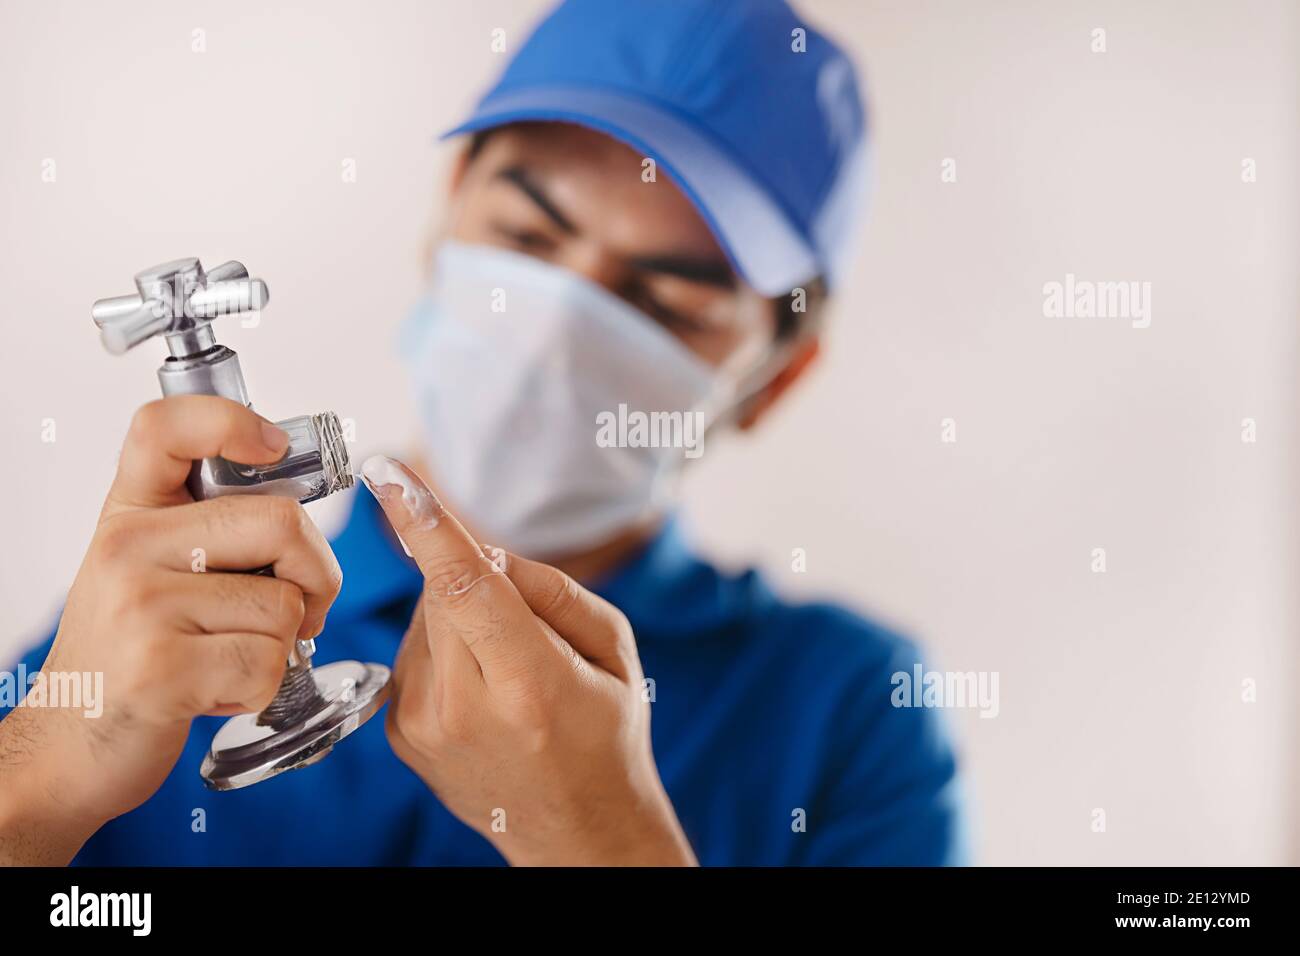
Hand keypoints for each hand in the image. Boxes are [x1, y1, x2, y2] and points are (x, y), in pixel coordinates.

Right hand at [0, 396, 341, 864]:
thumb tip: (302, 513)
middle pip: (281, 522)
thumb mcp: (152, 569)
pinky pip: (269, 663)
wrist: (70, 742)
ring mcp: (141, 606)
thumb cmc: (131, 652)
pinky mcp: (162, 668)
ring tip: (227, 657)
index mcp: (131, 512)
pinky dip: (263, 688)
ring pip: (285, 604)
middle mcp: (128, 546)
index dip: (230, 422)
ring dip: (284, 645)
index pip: (166, 427)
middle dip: (316, 574)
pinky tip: (215, 692)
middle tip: (300, 609)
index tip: (271, 448)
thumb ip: (211, 528)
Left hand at [364, 456, 695, 866]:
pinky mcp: (399, 731)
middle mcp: (463, 708)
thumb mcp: (613, 648)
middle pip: (442, 592)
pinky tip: (480, 689)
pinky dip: (445, 650)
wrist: (577, 828)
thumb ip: (550, 589)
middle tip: (525, 628)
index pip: (465, 589)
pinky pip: (414, 651)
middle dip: (477, 582)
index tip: (389, 474)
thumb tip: (482, 551)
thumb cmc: (606, 731)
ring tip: (507, 671)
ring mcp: (421, 725)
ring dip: (460, 619)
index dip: (427, 525)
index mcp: (529, 684)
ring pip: (423, 618)